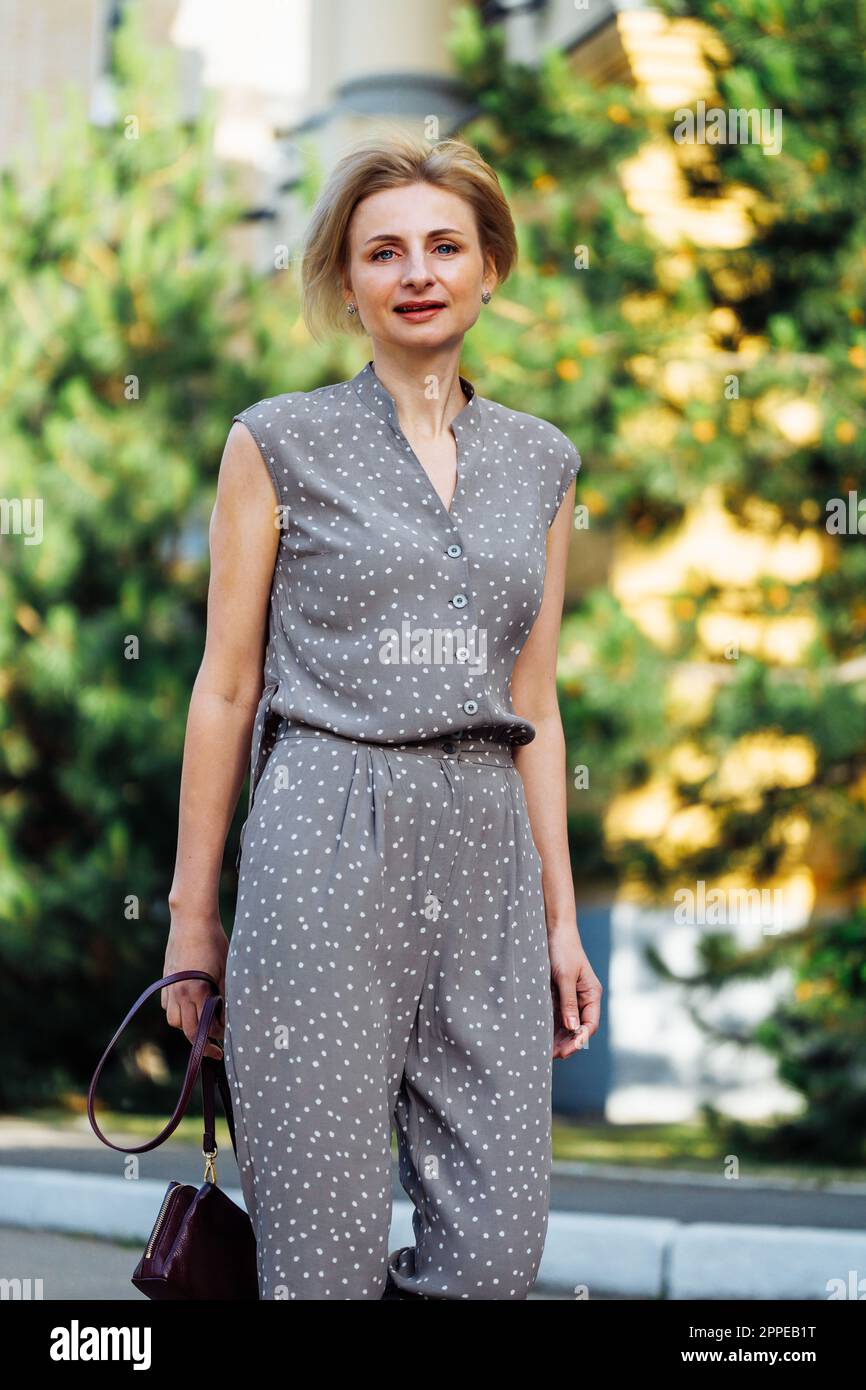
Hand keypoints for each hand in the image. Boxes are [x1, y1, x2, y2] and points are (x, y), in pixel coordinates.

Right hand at [161, 912, 228, 1060]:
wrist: (191, 920)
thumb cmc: (214, 942)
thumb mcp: (226, 970)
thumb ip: (225, 996)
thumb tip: (229, 1018)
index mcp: (196, 991)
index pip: (202, 1029)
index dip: (214, 1039)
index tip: (224, 1045)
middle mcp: (179, 992)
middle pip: (186, 1030)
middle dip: (200, 1042)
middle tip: (214, 1048)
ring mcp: (169, 987)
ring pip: (174, 1020)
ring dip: (187, 1026)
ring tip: (203, 1025)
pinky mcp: (165, 980)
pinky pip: (168, 1006)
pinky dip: (178, 1012)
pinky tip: (192, 1007)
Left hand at [547, 925, 602, 1059]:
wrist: (553, 929)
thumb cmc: (563, 949)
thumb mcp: (565, 976)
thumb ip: (569, 1002)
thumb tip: (573, 1029)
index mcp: (592, 994)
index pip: (589, 1024)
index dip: (579, 1040)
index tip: (566, 1051)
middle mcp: (583, 999)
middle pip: (578, 1028)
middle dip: (567, 1043)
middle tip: (551, 1056)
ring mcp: (570, 998)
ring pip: (566, 1025)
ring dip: (557, 1038)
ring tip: (544, 1051)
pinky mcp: (557, 995)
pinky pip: (555, 1016)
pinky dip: (549, 1027)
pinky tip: (540, 1037)